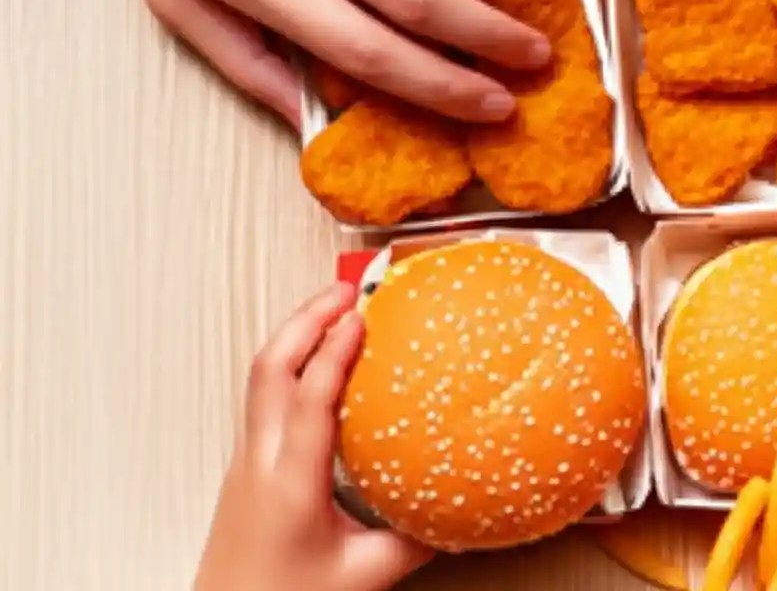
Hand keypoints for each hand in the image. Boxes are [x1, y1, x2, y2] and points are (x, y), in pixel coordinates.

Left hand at [194, 283, 431, 590]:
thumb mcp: (364, 575)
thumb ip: (414, 540)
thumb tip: (455, 511)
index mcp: (290, 481)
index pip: (309, 397)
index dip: (333, 349)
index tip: (358, 314)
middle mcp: (260, 462)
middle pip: (270, 368)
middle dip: (305, 319)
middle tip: (343, 290)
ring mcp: (247, 462)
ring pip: (261, 380)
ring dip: (294, 337)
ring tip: (331, 313)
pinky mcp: (246, 470)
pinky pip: (265, 401)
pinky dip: (291, 367)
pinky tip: (316, 368)